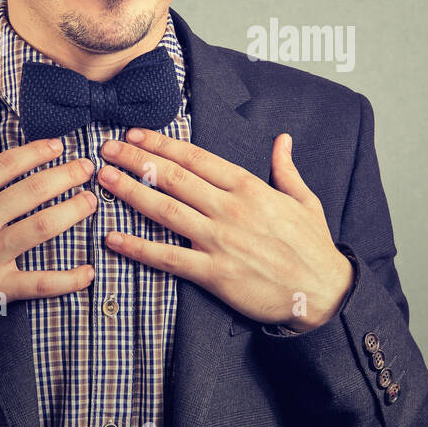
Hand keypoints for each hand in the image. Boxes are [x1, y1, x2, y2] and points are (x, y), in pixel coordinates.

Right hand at [0, 139, 98, 336]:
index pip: (4, 165)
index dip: (35, 152)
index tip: (57, 146)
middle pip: (32, 191)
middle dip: (66, 175)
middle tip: (87, 168)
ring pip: (42, 227)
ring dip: (73, 212)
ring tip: (92, 203)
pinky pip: (39, 283)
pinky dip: (68, 279)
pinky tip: (88, 272)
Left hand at [95, 129, 353, 330]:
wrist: (324, 292)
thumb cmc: (313, 247)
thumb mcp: (305, 200)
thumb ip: (286, 169)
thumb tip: (282, 140)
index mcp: (251, 188)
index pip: (197, 158)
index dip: (163, 144)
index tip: (137, 134)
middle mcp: (231, 209)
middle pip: (174, 177)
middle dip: (136, 159)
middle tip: (107, 148)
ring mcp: (221, 241)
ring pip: (165, 210)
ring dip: (130, 192)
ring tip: (103, 178)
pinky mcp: (214, 274)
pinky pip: (168, 258)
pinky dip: (138, 248)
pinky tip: (113, 238)